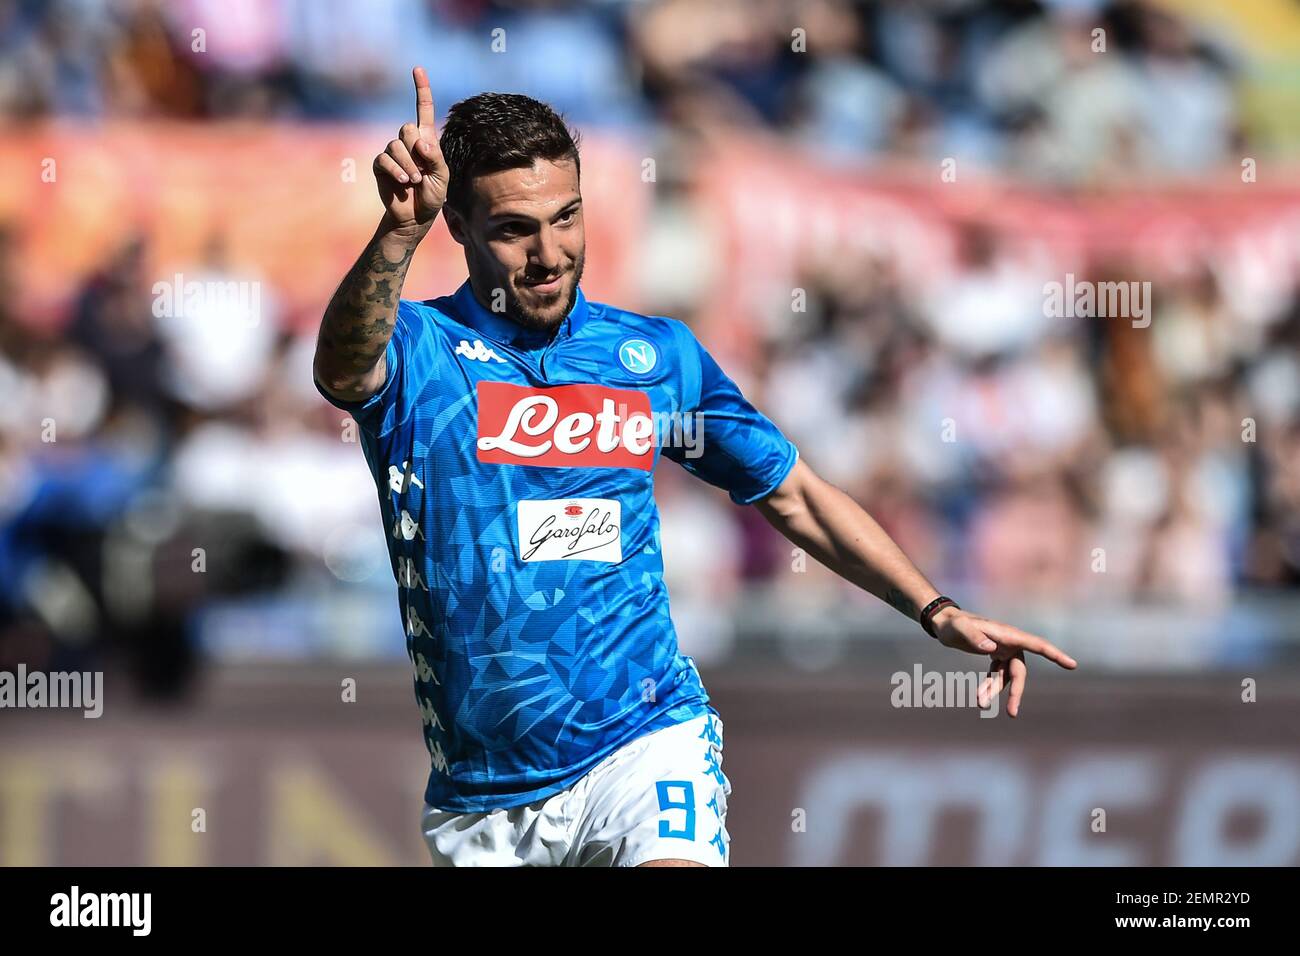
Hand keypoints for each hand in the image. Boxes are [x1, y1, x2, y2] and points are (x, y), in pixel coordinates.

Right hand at [373, 66, 448, 234]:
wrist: (415, 217)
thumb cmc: (432, 195)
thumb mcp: (443, 177)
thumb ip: (436, 158)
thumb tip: (421, 142)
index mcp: (426, 141)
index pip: (424, 110)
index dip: (421, 89)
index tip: (418, 68)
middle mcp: (408, 142)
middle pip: (407, 128)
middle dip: (416, 150)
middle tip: (423, 172)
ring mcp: (393, 152)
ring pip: (396, 145)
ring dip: (408, 165)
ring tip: (414, 181)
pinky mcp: (381, 165)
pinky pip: (385, 159)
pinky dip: (396, 170)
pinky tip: (403, 182)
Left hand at [930, 607, 1077, 717]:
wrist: (944, 623)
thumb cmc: (953, 624)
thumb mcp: (959, 629)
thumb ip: (974, 637)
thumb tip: (992, 651)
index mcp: (1008, 634)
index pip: (1037, 645)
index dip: (1055, 655)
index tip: (1072, 664)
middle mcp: (1010, 642)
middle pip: (1019, 671)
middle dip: (1016, 692)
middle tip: (1012, 714)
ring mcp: (1004, 649)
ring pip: (1007, 676)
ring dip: (996, 690)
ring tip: (981, 703)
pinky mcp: (995, 655)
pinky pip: (998, 675)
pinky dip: (990, 686)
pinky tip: (981, 697)